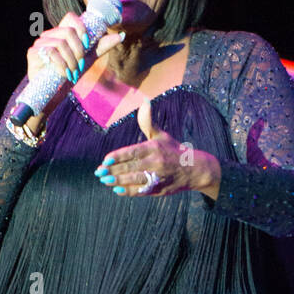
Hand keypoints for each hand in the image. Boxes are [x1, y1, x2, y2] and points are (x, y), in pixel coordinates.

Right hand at [27, 11, 124, 91]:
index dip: (81, 28)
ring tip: (71, 73)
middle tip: (79, 65)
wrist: (52, 96)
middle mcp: (49, 35)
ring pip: (60, 43)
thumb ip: (101, 47)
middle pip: (67, 31)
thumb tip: (120, 35)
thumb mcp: (88, 60)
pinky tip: (63, 74)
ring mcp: (39, 43)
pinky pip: (50, 52)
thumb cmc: (69, 75)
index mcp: (61, 33)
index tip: (87, 44)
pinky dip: (61, 65)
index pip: (71, 17)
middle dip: (78, 50)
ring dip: (70, 61)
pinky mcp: (33, 54)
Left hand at [93, 99, 220, 197]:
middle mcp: (156, 163)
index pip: (132, 152)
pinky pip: (141, 191)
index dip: (118, 157)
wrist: (195, 170)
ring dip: (118, 181)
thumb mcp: (162, 136)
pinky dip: (128, 192)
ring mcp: (158, 177)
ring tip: (105, 181)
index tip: (105, 160)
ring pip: (134, 180)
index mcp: (154, 148)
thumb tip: (144, 102)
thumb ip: (148, 122)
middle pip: (131, 167)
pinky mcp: (160, 189)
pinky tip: (117, 190)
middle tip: (99, 172)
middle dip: (113, 171)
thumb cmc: (174, 150)